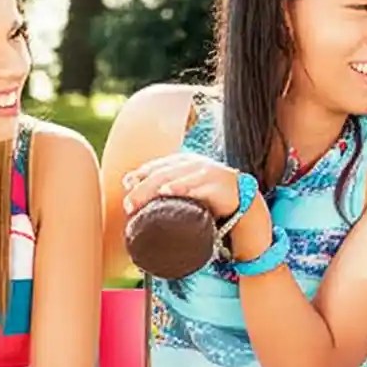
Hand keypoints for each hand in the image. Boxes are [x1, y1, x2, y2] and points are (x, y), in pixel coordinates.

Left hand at [122, 153, 241, 218]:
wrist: (240, 199)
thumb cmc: (206, 193)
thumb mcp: (184, 186)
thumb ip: (162, 186)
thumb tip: (130, 187)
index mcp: (181, 162)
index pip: (156, 166)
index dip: (140, 174)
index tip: (126, 185)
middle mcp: (192, 163)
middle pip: (162, 174)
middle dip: (143, 188)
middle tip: (129, 204)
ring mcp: (206, 172)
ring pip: (178, 178)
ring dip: (160, 187)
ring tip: (146, 196)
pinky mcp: (218, 184)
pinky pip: (199, 187)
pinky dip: (183, 189)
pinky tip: (170, 192)